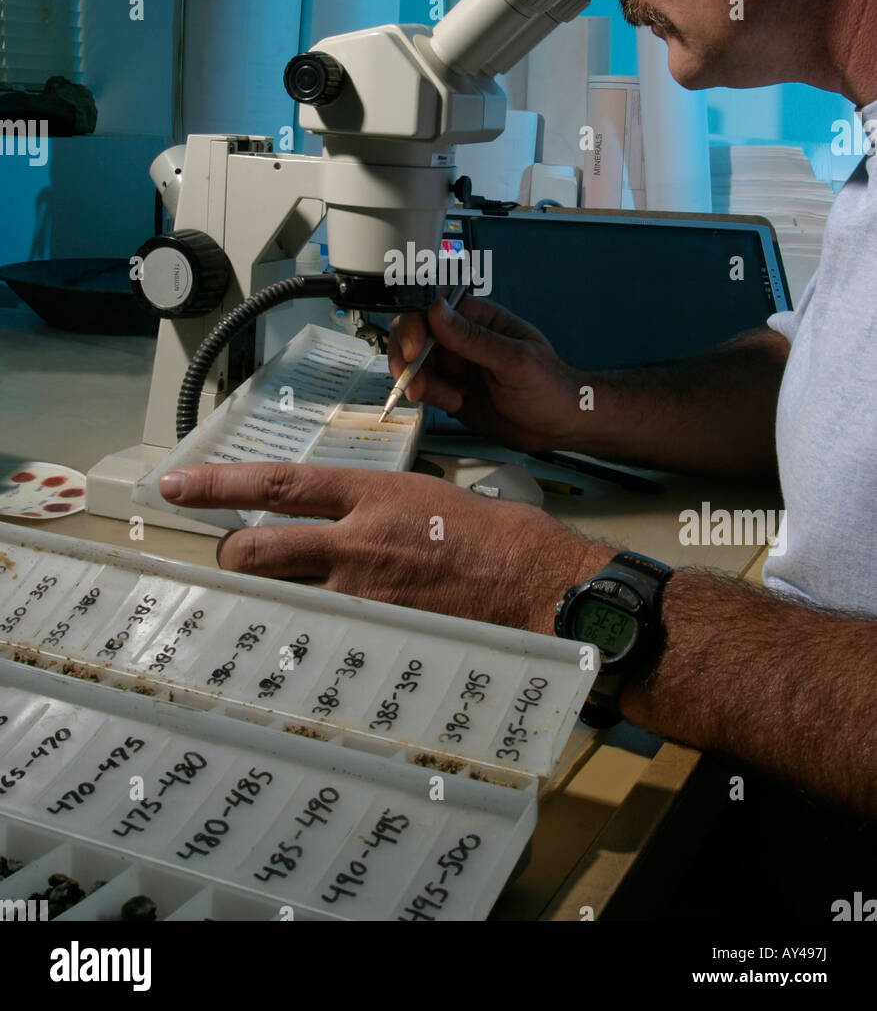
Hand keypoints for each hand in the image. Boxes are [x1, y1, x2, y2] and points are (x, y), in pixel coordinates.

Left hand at [159, 461, 610, 632]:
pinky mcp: (376, 632)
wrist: (536, 580)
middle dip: (231, 555)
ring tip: (268, 594)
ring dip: (261, 594)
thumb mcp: (425, 496)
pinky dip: (302, 632)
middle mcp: (357, 539)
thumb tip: (337, 519)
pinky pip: (315, 633)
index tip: (175, 482)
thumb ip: (371, 506)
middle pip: (257, 547)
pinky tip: (308, 638)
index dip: (218, 483)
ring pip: (276, 594)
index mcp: (371, 492)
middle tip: (231, 557)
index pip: (279, 482)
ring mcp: (363, 591)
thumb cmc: (492, 534)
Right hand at [388, 294, 583, 452]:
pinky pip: (422, 387)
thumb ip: (473, 338)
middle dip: (409, 359)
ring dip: (420, 382)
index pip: (432, 306)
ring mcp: (454, 363)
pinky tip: (455, 404)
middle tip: (417, 385)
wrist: (558, 426)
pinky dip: (428, 397)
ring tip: (450, 399)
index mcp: (478, 317)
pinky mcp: (449, 388)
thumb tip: (436, 310)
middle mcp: (461, 336)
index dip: (415, 324)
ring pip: (414, 363)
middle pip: (413, 334)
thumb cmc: (550, 387)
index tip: (414, 349)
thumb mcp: (514, 361)